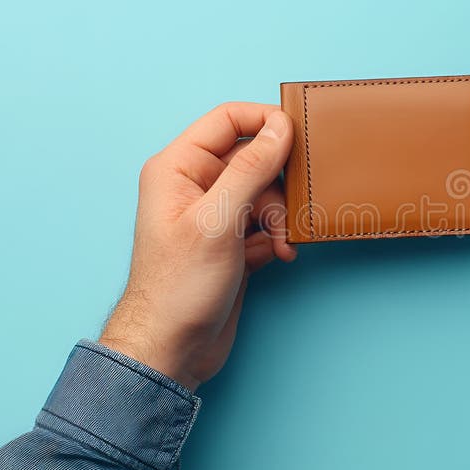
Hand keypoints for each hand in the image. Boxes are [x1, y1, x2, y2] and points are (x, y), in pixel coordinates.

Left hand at [99, 102, 296, 391]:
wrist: (170, 349)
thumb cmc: (178, 287)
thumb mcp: (217, 221)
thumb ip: (250, 169)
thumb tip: (279, 128)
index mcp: (178, 168)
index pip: (227, 120)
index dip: (265, 121)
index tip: (298, 136)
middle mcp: (195, 186)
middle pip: (253, 159)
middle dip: (278, 184)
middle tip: (291, 205)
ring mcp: (214, 216)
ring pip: (264, 194)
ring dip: (280, 217)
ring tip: (282, 242)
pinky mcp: (230, 243)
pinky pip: (265, 224)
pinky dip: (277, 238)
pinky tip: (280, 255)